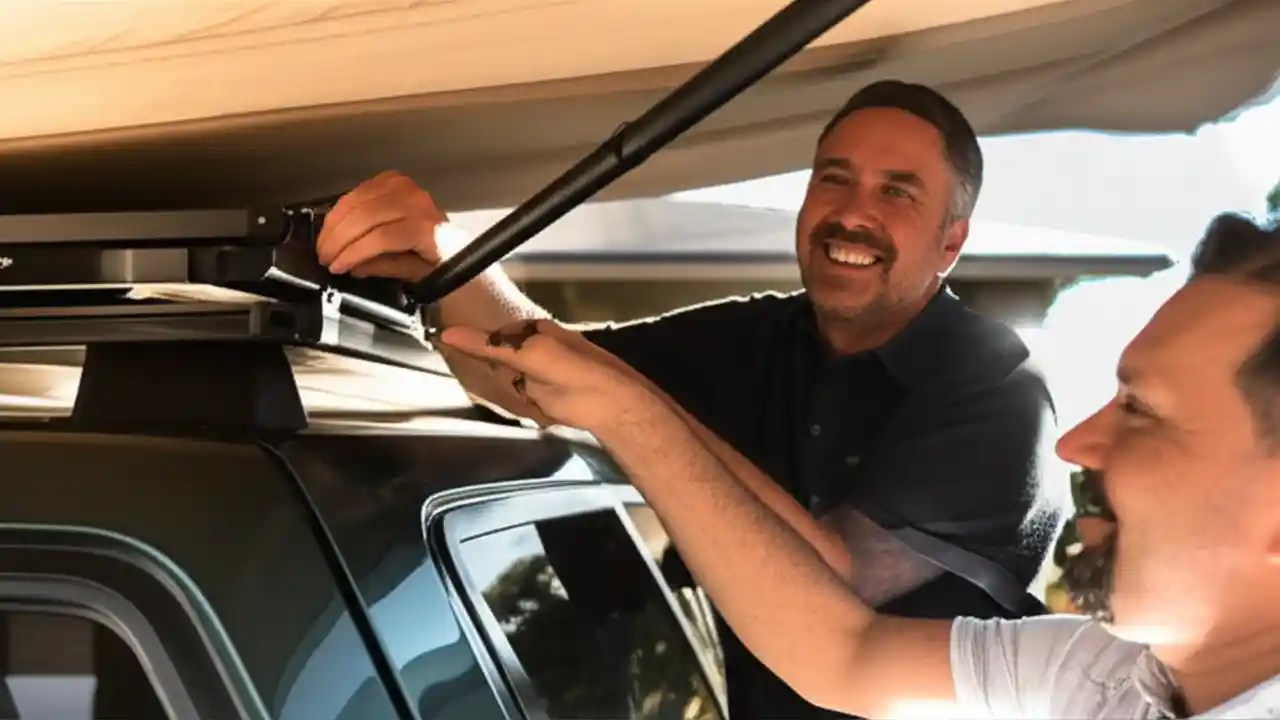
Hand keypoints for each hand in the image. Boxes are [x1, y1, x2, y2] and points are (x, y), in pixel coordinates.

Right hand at [316, 170, 464, 281]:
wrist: (454, 238)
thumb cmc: (437, 259)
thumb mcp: (415, 273)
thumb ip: (384, 268)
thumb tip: (351, 267)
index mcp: (425, 228)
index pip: (381, 237)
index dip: (353, 252)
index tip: (335, 267)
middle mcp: (415, 201)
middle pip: (366, 215)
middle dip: (338, 238)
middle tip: (323, 257)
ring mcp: (404, 186)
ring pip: (358, 201)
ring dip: (335, 222)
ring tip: (323, 245)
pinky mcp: (393, 179)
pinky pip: (359, 191)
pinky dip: (342, 208)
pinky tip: (333, 225)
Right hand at [438, 320, 660, 436]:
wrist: (607, 402)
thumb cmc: (569, 369)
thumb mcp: (525, 353)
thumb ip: (487, 345)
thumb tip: (446, 333)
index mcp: (533, 331)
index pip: (492, 334)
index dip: (474, 344)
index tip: (454, 352)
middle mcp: (534, 350)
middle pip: (496, 361)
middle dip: (491, 374)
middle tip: (488, 380)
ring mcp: (536, 376)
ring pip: (504, 383)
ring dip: (505, 393)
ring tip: (516, 395)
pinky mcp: (540, 399)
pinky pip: (516, 401)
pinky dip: (517, 406)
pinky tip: (525, 407)